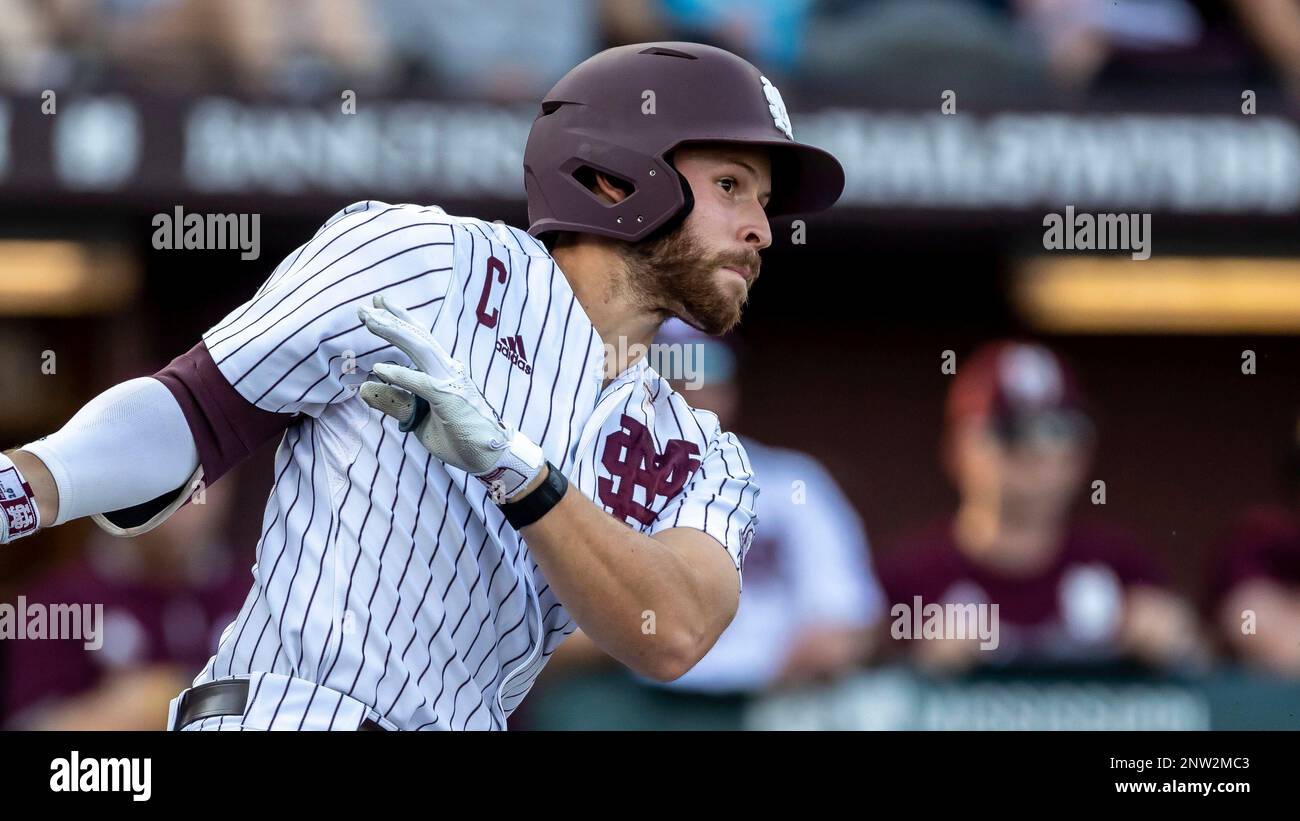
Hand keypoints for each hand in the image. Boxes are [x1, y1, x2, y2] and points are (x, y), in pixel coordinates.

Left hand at [357, 295, 543, 502]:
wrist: (490, 458)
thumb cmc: (459, 438)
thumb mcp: (418, 420)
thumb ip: (394, 403)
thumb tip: (364, 387)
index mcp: (442, 372)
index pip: (419, 340)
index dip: (398, 321)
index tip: (376, 306)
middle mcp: (448, 370)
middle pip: (417, 337)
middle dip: (390, 319)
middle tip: (365, 307)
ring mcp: (451, 382)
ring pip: (420, 349)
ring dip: (394, 333)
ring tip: (370, 320)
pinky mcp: (451, 399)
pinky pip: (423, 383)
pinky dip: (401, 375)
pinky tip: (380, 368)